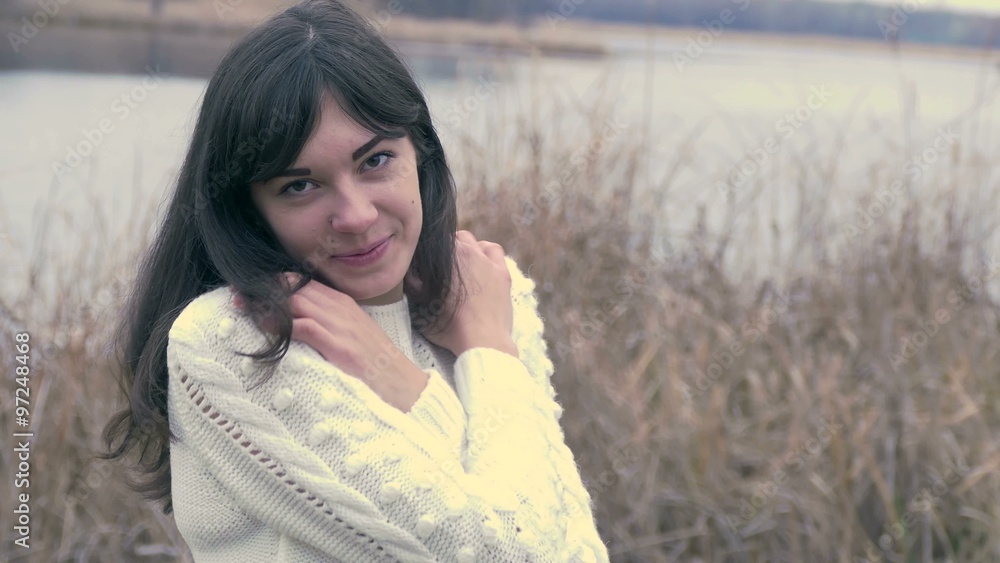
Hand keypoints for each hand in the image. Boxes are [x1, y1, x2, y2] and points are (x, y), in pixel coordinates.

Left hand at [233, 275, 427, 411]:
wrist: (402, 385)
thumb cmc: (375, 366)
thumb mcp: (350, 336)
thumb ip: (326, 325)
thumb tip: (296, 324)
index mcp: (342, 303)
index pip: (302, 282)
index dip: (275, 283)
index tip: (251, 289)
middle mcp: (339, 308)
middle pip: (294, 287)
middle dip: (264, 290)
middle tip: (237, 296)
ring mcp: (339, 325)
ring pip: (295, 301)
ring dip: (267, 305)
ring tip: (243, 307)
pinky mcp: (338, 345)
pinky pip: (303, 327)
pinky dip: (282, 325)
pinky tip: (264, 328)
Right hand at [420, 230, 517, 357]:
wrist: (482, 340)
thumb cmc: (450, 326)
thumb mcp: (421, 308)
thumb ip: (413, 287)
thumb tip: (409, 274)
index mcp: (448, 256)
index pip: (437, 241)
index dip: (431, 251)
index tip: (427, 264)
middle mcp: (470, 252)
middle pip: (457, 238)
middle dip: (450, 248)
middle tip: (444, 266)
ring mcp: (490, 262)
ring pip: (477, 243)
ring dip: (470, 249)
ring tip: (464, 264)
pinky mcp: (503, 273)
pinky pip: (495, 252)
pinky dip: (487, 254)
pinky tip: (483, 264)